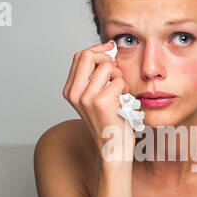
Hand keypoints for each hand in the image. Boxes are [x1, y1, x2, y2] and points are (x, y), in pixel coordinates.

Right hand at [63, 40, 133, 163]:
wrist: (113, 147)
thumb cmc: (109, 121)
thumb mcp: (95, 96)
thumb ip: (95, 75)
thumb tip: (108, 49)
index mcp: (70, 91)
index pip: (79, 56)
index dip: (97, 50)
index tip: (110, 51)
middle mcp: (74, 93)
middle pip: (88, 55)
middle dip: (106, 57)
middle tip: (116, 71)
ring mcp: (86, 98)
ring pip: (107, 66)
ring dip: (119, 76)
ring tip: (119, 93)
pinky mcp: (101, 102)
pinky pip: (119, 80)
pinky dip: (125, 89)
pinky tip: (123, 102)